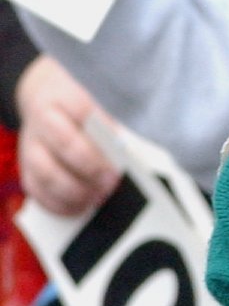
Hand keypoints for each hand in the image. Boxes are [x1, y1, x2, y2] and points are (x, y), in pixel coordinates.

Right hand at [15, 55, 120, 216]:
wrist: (41, 101)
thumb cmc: (76, 111)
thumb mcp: (94, 108)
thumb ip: (107, 130)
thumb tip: (126, 158)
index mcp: (63, 99)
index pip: (83, 112)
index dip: (105, 135)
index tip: (122, 154)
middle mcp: (42, 123)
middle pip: (65, 145)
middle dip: (92, 168)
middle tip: (112, 182)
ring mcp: (30, 147)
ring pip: (48, 173)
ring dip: (77, 191)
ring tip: (99, 197)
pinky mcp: (26, 170)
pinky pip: (38, 192)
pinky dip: (61, 204)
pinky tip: (81, 206)